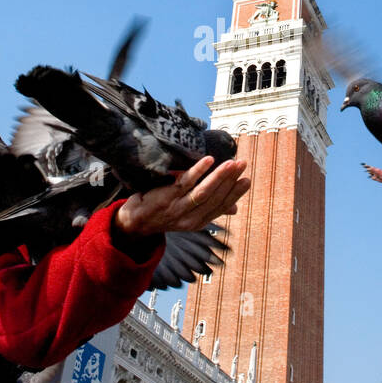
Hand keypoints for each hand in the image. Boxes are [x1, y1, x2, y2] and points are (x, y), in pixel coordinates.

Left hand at [115, 157, 249, 236]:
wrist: (134, 221)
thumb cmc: (163, 213)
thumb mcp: (188, 216)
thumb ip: (210, 210)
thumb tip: (235, 209)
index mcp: (198, 222)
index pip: (221, 207)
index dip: (235, 193)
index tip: (247, 180)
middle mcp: (190, 218)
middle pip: (215, 198)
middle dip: (231, 181)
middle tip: (242, 164)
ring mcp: (177, 208)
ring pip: (203, 192)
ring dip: (220, 177)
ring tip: (232, 163)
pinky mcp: (166, 197)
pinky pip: (184, 183)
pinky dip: (198, 171)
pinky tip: (209, 159)